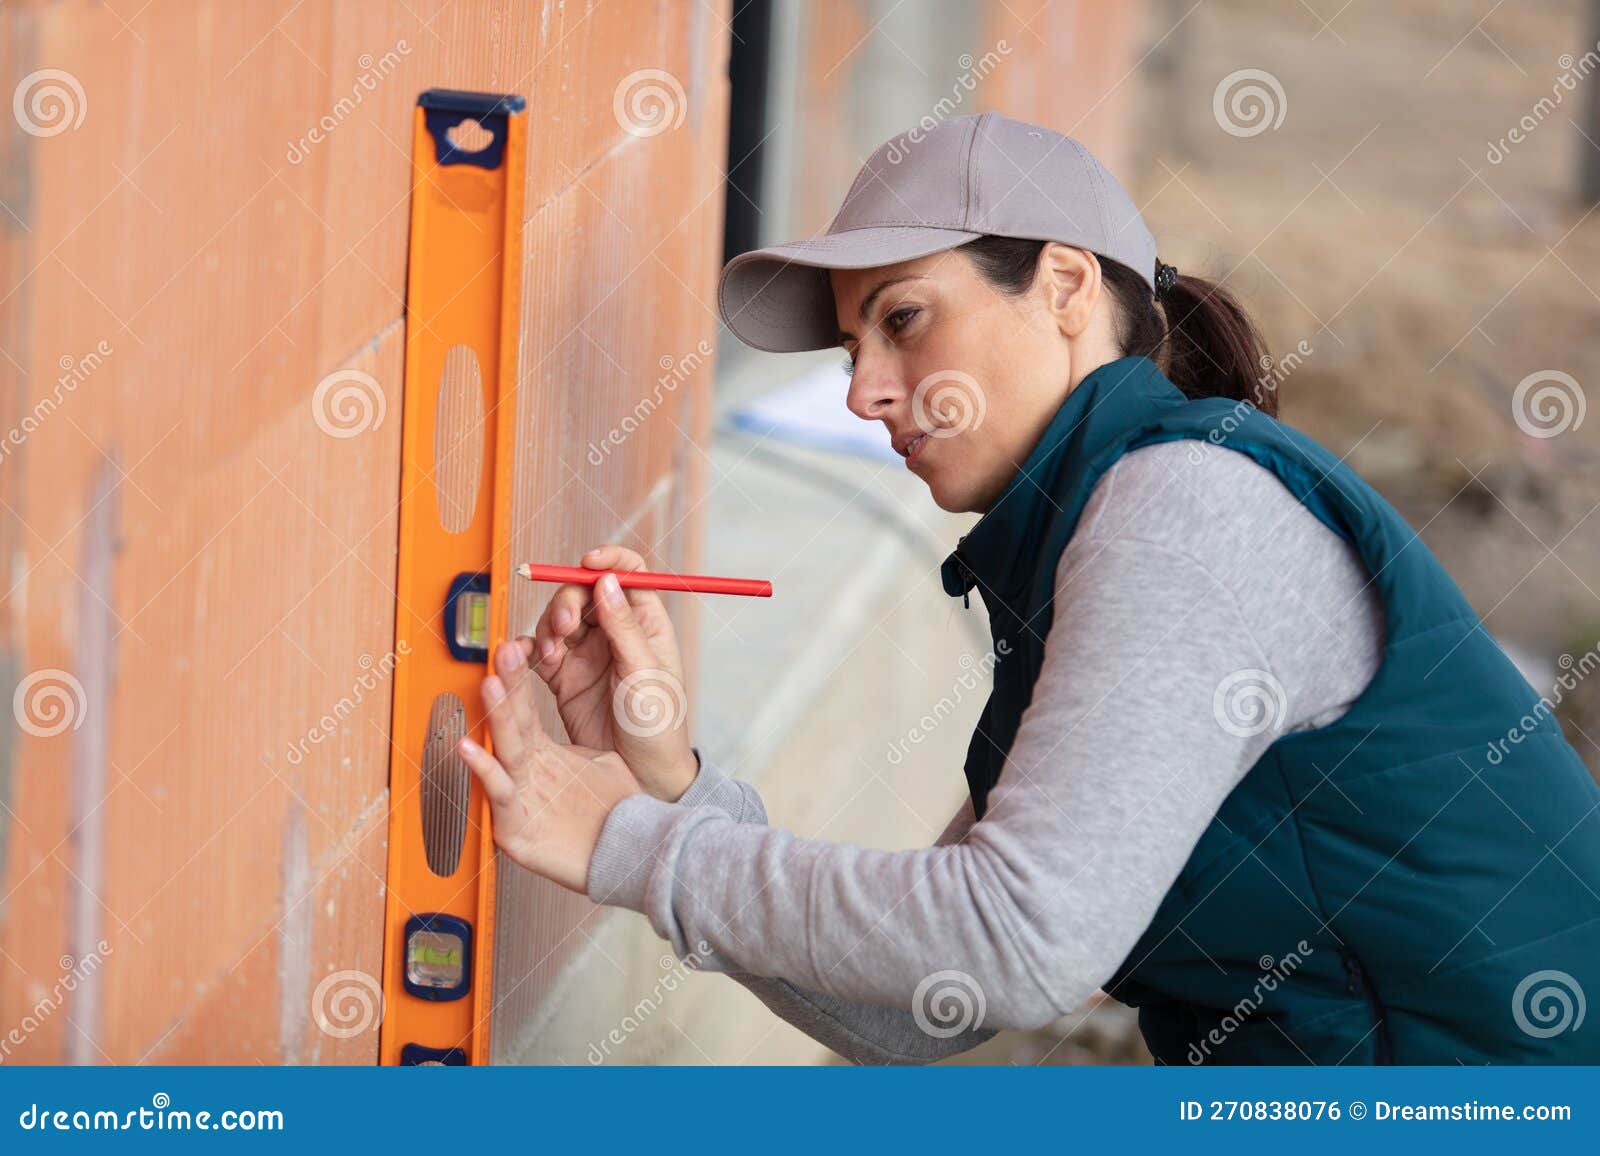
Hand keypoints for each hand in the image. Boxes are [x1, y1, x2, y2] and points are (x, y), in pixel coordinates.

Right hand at [458, 640, 640, 891]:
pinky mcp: (517, 831)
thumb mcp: (604, 765)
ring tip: (488, 685)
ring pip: (507, 752)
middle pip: (514, 724)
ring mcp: (521, 801)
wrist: (628, 859)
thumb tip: (591, 703)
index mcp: (545, 758)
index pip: (526, 711)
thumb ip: (588, 738)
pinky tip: (471, 748)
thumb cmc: (615, 816)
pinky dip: (487, 772)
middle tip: (502, 650)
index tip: (514, 646)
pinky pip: (502, 795)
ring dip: (497, 718)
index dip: (518, 680)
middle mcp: (529, 776)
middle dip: (507, 686)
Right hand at [523, 544, 697, 800]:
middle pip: (583, 593)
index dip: (608, 560)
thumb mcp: (645, 673)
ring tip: (552, 651)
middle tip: (565, 624)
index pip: (627, 574)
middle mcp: (614, 632)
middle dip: (568, 600)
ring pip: (559, 619)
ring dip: (549, 627)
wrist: (643, 775)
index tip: (589, 562)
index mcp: (645, 623)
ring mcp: (587, 654)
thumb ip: (624, 627)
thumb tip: (608, 581)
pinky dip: (531, 651)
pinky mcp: (564, 678)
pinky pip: (540, 652)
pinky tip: (530, 660)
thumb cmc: (659, 726)